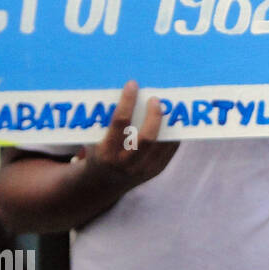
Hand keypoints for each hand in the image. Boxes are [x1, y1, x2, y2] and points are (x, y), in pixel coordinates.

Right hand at [77, 80, 177, 194]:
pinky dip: (173, 134)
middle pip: (147, 137)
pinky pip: (169, 149)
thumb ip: (107, 121)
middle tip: (155, 98)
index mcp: (106, 152)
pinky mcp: (156, 170)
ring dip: (167, 123)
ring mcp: (143, 169)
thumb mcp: (94, 139)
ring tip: (170, 106)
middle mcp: (125, 163)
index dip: (127, 101)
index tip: (132, 84)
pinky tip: (173, 120)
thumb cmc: (98, 152)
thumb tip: (128, 90)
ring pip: (162, 144)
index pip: (120, 123)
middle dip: (154, 115)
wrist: (101, 184)